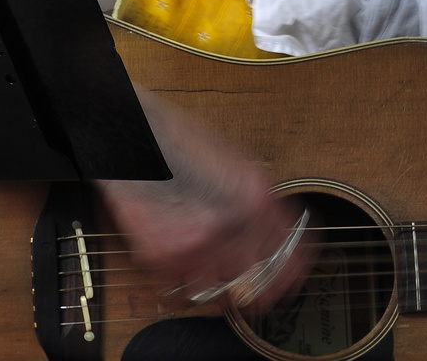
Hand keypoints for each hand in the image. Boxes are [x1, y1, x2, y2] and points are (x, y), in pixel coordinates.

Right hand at [95, 86, 311, 310]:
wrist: (136, 136)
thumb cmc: (184, 143)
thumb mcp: (239, 163)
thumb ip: (262, 203)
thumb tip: (281, 236)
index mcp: (256, 198)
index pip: (288, 255)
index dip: (290, 274)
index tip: (288, 282)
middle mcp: (229, 224)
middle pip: (255, 283)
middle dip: (253, 287)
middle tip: (249, 288)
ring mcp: (194, 242)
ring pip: (216, 290)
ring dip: (213, 281)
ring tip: (205, 259)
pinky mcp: (160, 254)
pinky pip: (178, 285)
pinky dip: (179, 275)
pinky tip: (178, 248)